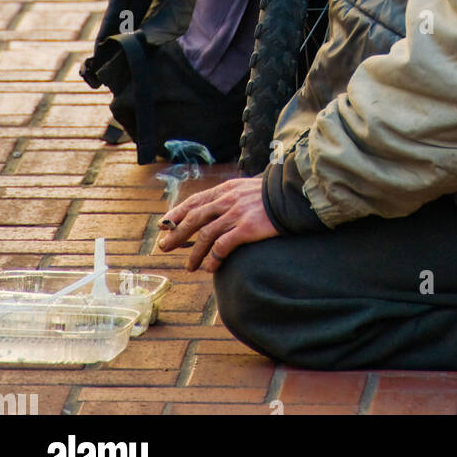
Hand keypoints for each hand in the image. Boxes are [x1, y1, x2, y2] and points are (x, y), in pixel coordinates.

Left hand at [156, 175, 276, 272]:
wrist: (292, 196)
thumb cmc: (271, 195)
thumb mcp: (247, 188)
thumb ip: (230, 197)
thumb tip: (215, 209)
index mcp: (226, 189)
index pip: (195, 201)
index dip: (177, 213)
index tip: (164, 224)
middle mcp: (228, 200)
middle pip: (194, 218)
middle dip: (176, 234)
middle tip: (165, 247)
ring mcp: (236, 214)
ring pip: (205, 235)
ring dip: (194, 253)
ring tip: (189, 267)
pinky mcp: (246, 228)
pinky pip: (222, 247)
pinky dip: (213, 259)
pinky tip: (210, 268)